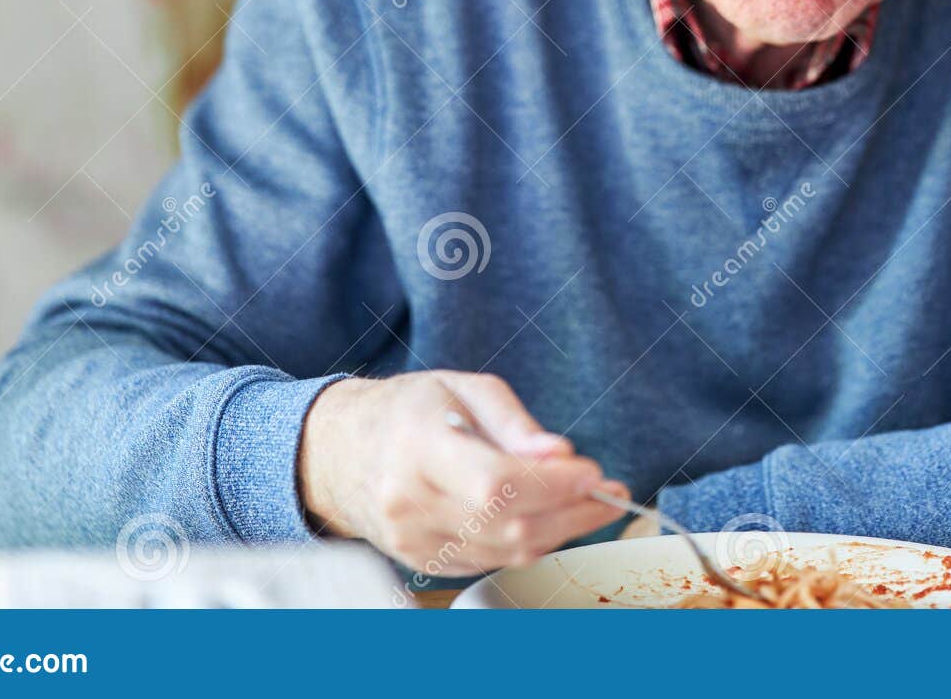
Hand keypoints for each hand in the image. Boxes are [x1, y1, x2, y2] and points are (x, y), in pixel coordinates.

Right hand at [297, 371, 627, 574]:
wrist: (341, 451)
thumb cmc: (408, 410)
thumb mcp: (463, 388)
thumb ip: (514, 421)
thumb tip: (560, 454)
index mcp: (417, 447)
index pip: (496, 481)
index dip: (554, 485)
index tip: (593, 472)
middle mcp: (410, 502)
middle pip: (508, 524)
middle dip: (572, 511)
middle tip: (609, 492)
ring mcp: (413, 540)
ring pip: (507, 551)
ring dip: (561, 530)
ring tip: (590, 504)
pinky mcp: (422, 562)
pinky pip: (492, 561)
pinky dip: (530, 542)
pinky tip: (551, 518)